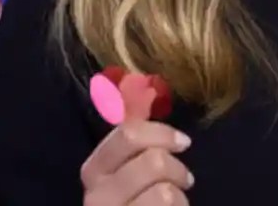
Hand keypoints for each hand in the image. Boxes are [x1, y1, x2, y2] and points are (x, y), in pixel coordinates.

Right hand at [82, 83, 193, 204]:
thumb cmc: (132, 202)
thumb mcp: (127, 170)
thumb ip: (133, 136)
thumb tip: (140, 85)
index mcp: (94, 172)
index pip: (127, 134)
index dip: (161, 132)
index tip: (183, 142)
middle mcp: (97, 198)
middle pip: (152, 162)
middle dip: (176, 169)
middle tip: (182, 181)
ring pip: (163, 194)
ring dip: (178, 199)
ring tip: (174, 205)